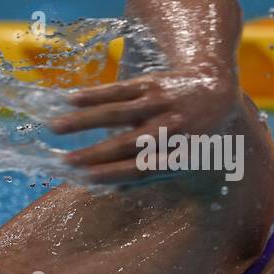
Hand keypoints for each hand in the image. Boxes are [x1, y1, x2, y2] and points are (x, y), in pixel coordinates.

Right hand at [47, 69, 237, 183]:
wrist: (217, 90)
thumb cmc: (196, 135)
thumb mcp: (186, 160)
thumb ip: (152, 173)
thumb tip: (114, 189)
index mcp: (179, 155)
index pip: (141, 167)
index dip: (113, 173)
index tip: (86, 178)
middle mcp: (170, 129)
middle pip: (127, 144)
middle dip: (94, 153)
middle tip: (64, 161)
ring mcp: (161, 104)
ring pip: (118, 113)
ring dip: (84, 120)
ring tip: (55, 127)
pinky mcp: (153, 84)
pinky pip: (120, 89)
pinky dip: (95, 94)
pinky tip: (71, 99)